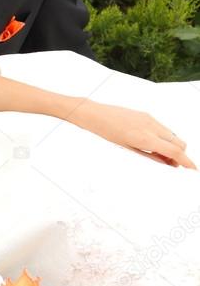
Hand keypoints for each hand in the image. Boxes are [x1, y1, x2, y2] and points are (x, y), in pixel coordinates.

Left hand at [69, 99, 196, 169]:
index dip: (187, 162)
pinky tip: (154, 145)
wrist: (95, 115)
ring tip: (161, 156)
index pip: (175, 151)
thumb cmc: (107, 133)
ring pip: (172, 134)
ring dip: (172, 146)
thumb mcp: (128, 149)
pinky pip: (162, 128)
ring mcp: (150, 119)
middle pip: (179, 142)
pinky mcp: (147, 115)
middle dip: (180, 155)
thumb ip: (150, 156)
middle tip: (173, 165)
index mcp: (145, 138)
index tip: (193, 170)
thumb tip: (166, 163)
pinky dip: (164, 138)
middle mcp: (151, 127)